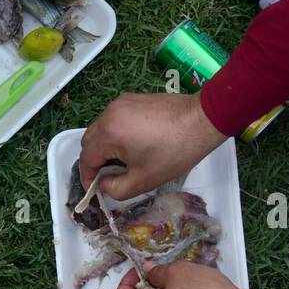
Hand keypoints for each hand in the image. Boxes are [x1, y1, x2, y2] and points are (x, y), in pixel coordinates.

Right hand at [79, 92, 225, 199]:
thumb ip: (115, 189)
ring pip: (100, 129)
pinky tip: (134, 143)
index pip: (85, 159)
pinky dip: (115, 133)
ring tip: (124, 160)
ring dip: (104, 146)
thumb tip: (103, 185)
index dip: (87, 177)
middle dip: (94, 161)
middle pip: (88, 142)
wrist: (202, 120)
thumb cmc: (174, 153)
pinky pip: (113, 119)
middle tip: (110, 176)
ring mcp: (120, 103)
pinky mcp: (131, 98)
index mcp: (109, 134)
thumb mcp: (143, 181)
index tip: (95, 189)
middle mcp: (109, 114)